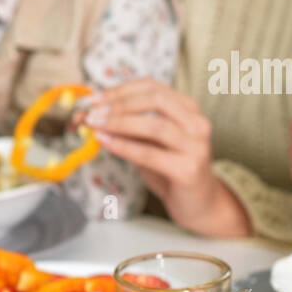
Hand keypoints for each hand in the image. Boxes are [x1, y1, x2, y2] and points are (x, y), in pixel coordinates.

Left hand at [83, 79, 249, 237]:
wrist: (199, 204)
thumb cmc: (171, 169)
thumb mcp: (150, 143)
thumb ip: (128, 128)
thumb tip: (92, 116)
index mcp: (189, 109)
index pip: (152, 87)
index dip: (121, 89)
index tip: (93, 98)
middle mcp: (197, 123)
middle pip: (156, 100)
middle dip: (119, 104)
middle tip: (92, 113)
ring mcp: (196, 146)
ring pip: (154, 125)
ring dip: (119, 123)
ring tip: (95, 126)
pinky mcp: (189, 170)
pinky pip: (150, 154)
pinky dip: (124, 146)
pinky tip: (106, 142)